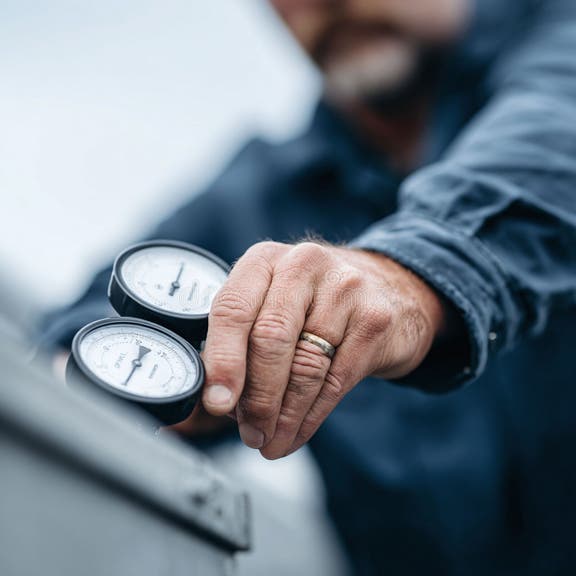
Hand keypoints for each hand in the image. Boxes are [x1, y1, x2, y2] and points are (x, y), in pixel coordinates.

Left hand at [201, 241, 445, 459]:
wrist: (381, 288)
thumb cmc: (311, 301)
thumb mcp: (269, 301)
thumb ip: (238, 340)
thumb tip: (212, 400)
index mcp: (263, 259)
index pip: (233, 309)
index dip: (223, 361)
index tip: (218, 403)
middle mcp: (303, 265)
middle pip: (270, 339)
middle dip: (257, 397)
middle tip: (250, 433)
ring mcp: (344, 288)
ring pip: (306, 366)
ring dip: (284, 416)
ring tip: (270, 441)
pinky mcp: (374, 319)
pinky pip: (336, 380)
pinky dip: (312, 416)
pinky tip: (298, 432)